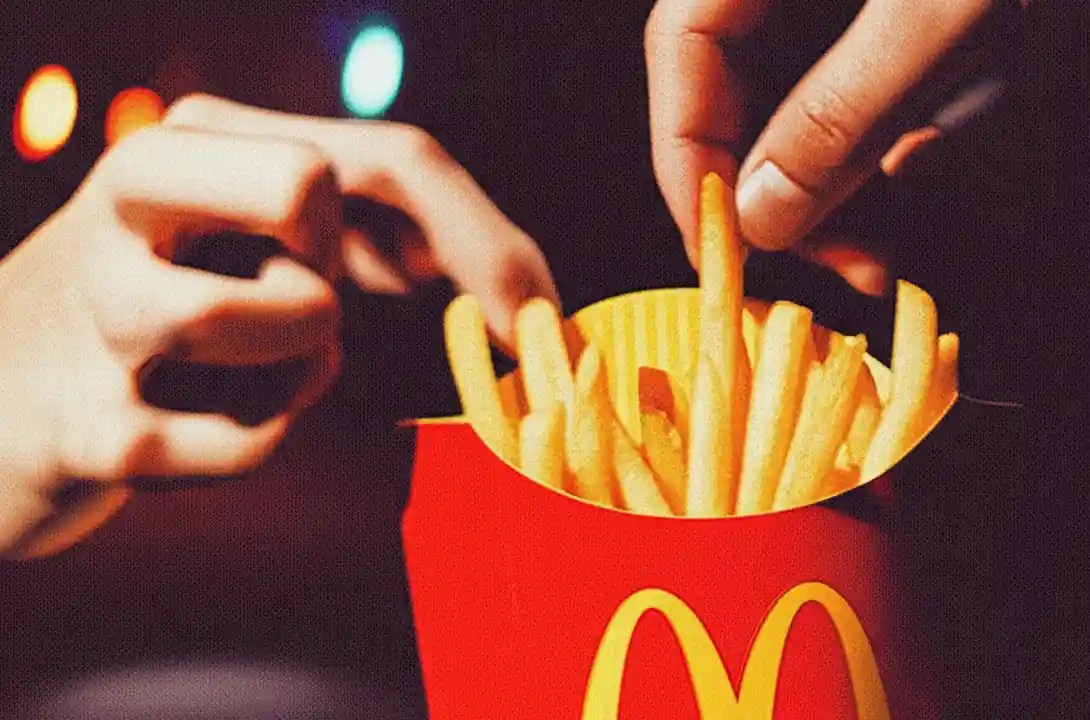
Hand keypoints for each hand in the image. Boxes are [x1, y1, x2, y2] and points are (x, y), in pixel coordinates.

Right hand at [0, 95, 555, 557]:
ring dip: (303, 366)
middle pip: (311, 186)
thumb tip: (531, 306)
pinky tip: (202, 424)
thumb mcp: (252, 242)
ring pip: (298, 320)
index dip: (484, 241)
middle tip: (294, 306)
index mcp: (195, 138)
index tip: (532, 319)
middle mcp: (136, 193)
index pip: (392, 158)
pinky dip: (259, 443)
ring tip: (246, 369)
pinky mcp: (89, 427)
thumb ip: (371, 236)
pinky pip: (255, 444)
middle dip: (344, 272)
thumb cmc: (160, 315)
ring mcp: (100, 306)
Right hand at [646, 0, 1012, 294]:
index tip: (720, 244)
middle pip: (742, 77)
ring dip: (845, 170)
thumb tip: (760, 215)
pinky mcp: (898, 7)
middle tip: (826, 261)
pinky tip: (920, 171)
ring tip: (882, 244)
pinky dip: (896, 129)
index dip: (686, 154)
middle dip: (781, 179)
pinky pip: (871, 74)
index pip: (684, 46)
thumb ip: (839, 113)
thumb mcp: (935, 12)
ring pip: (808, 88)